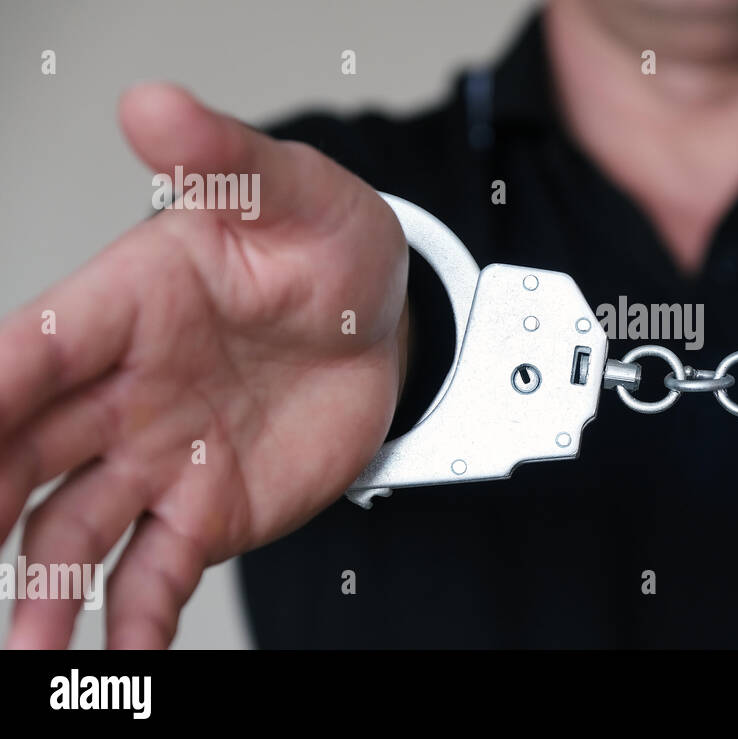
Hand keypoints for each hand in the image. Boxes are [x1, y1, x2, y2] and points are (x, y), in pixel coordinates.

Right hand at [0, 83, 408, 647]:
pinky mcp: (207, 511)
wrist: (386, 319)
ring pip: (71, 528)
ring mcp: (158, 456)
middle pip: (25, 450)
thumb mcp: (292, 189)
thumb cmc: (326, 245)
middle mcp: (121, 388)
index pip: (33, 347)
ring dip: (40, 589)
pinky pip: (157, 574)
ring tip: (25, 651)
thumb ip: (225, 156)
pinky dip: (132, 622)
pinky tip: (119, 663)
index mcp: (123, 302)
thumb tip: (152, 102)